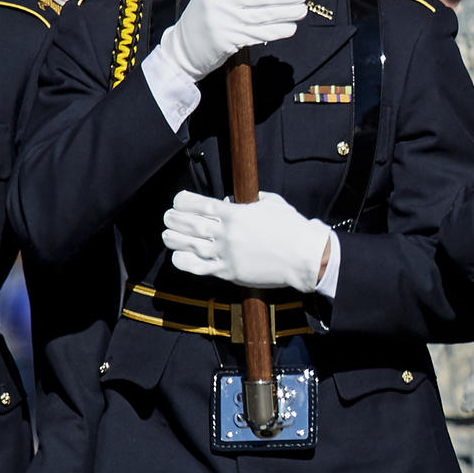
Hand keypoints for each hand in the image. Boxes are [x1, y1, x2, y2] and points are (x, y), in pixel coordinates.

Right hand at [156, 0, 310, 78]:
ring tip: (302, 10)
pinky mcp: (227, 40)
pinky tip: (290, 28)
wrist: (184, 47)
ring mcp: (222, 21)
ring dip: (286, 13)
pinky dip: (277, 31)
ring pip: (261, 16)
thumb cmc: (208, 16)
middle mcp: (217, 1)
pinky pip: (258, 34)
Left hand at [164, 191, 338, 293]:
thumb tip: (235, 201)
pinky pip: (199, 268)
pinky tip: (179, 257)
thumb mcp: (272, 204)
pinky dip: (184, 262)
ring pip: (188, 245)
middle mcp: (226, 233)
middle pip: (188, 223)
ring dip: (173, 239)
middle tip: (168, 218)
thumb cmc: (292, 229)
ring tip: (168, 236)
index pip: (197, 203)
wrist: (305, 257)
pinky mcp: (229, 272)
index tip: (178, 202)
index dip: (182, 201)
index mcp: (235, 213)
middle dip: (173, 219)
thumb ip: (252, 200)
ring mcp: (226, 254)